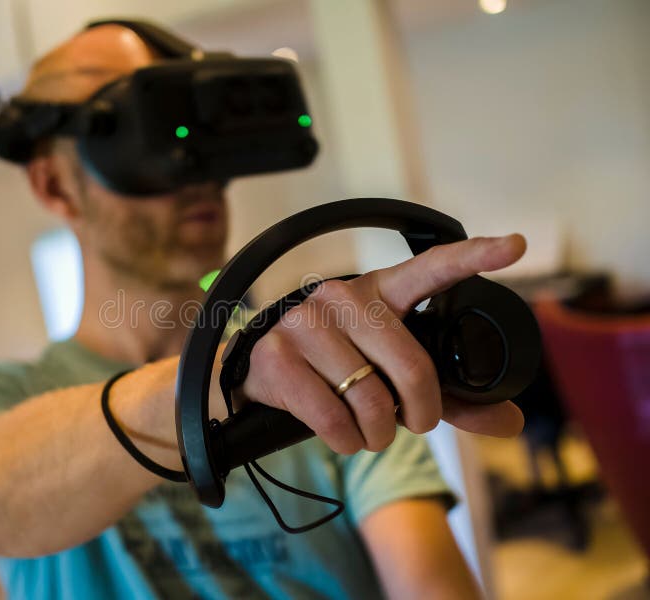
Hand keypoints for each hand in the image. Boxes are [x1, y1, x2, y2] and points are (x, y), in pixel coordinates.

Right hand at [240, 234, 526, 454]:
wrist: (267, 374)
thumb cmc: (342, 368)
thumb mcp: (393, 373)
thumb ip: (449, 394)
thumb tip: (512, 422)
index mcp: (382, 289)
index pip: (432, 267)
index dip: (475, 256)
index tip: (516, 245)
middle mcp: (343, 296)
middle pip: (412, 368)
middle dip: (420, 414)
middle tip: (411, 423)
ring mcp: (307, 323)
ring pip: (371, 402)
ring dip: (378, 434)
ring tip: (367, 429)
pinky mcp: (279, 356)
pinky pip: (334, 419)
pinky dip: (348, 442)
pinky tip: (343, 434)